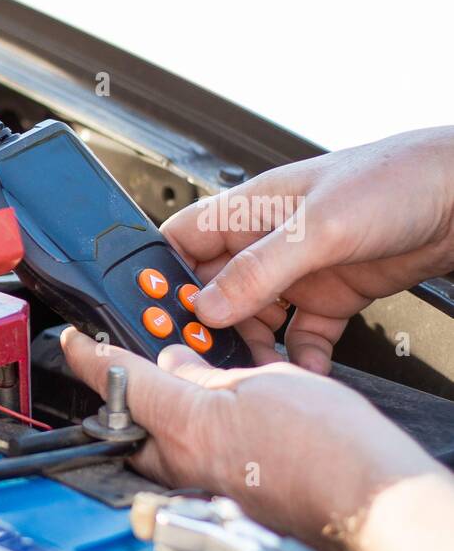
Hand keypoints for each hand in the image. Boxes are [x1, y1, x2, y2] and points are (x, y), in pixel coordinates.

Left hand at [60, 328, 440, 545]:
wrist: (371, 506)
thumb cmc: (334, 449)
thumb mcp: (269, 381)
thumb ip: (212, 374)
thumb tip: (178, 364)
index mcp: (184, 423)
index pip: (118, 379)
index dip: (87, 355)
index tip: (71, 342)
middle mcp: (178, 463)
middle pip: (126, 421)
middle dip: (128, 395)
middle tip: (144, 370)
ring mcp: (194, 490)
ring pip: (153, 449)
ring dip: (160, 424)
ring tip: (193, 401)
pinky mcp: (215, 506)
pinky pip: (183, 471)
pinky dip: (190, 449)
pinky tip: (220, 437)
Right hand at [161, 127, 453, 372]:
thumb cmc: (397, 179)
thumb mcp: (317, 226)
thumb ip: (259, 269)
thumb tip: (208, 306)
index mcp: (248, 211)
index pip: (179, 243)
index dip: (158, 277)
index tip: (154, 315)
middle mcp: (265, 243)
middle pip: (209, 291)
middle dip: (202, 326)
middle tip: (199, 357)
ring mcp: (296, 272)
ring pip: (250, 321)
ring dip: (248, 348)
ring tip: (252, 371)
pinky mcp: (330, 297)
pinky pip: (300, 336)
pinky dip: (298, 358)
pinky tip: (303, 372)